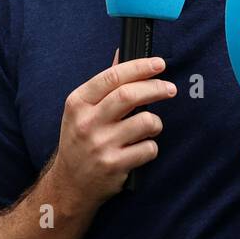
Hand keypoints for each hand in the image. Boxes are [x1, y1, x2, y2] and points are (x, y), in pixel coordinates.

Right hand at [48, 52, 175, 206]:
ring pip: (146, 122)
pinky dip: (151, 147)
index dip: (140, 67)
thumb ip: (105, 84)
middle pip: (130, 95)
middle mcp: (86, 123)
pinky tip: (140, 149)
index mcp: (77, 103)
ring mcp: (100, 145)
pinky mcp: (114, 165)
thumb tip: (123, 53)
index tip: (159, 63)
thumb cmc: (81, 140)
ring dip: (155, 123)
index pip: (113, 76)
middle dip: (157, 87)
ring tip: (150, 126)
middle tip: (170, 88)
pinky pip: (149, 148)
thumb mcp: (83, 110)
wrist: (69, 186)